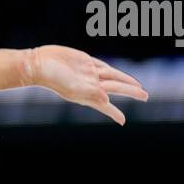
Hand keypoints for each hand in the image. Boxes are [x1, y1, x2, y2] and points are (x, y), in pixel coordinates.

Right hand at [25, 45, 147, 124]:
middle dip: (131, 92)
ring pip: (113, 76)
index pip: (106, 105)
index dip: (115, 113)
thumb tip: (107, 98)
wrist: (38, 64)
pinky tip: (114, 73)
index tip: (123, 121)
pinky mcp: (85, 61)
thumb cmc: (52, 78)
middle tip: (145, 96)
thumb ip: (90, 91)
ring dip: (125, 81)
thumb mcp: (71, 86)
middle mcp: (90, 84)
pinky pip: (103, 66)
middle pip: (116, 87)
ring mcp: (88, 73)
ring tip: (136, 86)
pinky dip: (111, 70)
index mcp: (87, 94)